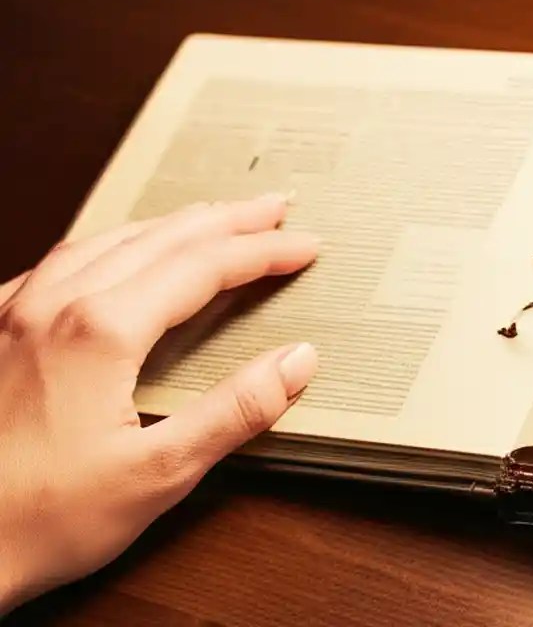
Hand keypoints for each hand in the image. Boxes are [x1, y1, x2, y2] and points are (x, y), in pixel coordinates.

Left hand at [0, 195, 318, 611]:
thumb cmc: (35, 521)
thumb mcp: (157, 474)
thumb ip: (234, 411)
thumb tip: (296, 360)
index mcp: (101, 331)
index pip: (204, 267)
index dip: (262, 252)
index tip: (306, 246)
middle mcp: (56, 307)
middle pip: (160, 238)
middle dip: (227, 220)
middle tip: (274, 209)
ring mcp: (16, 315)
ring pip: (106, 240)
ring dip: (169, 225)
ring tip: (210, 218)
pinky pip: (57, 264)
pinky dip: (107, 245)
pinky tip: (111, 255)